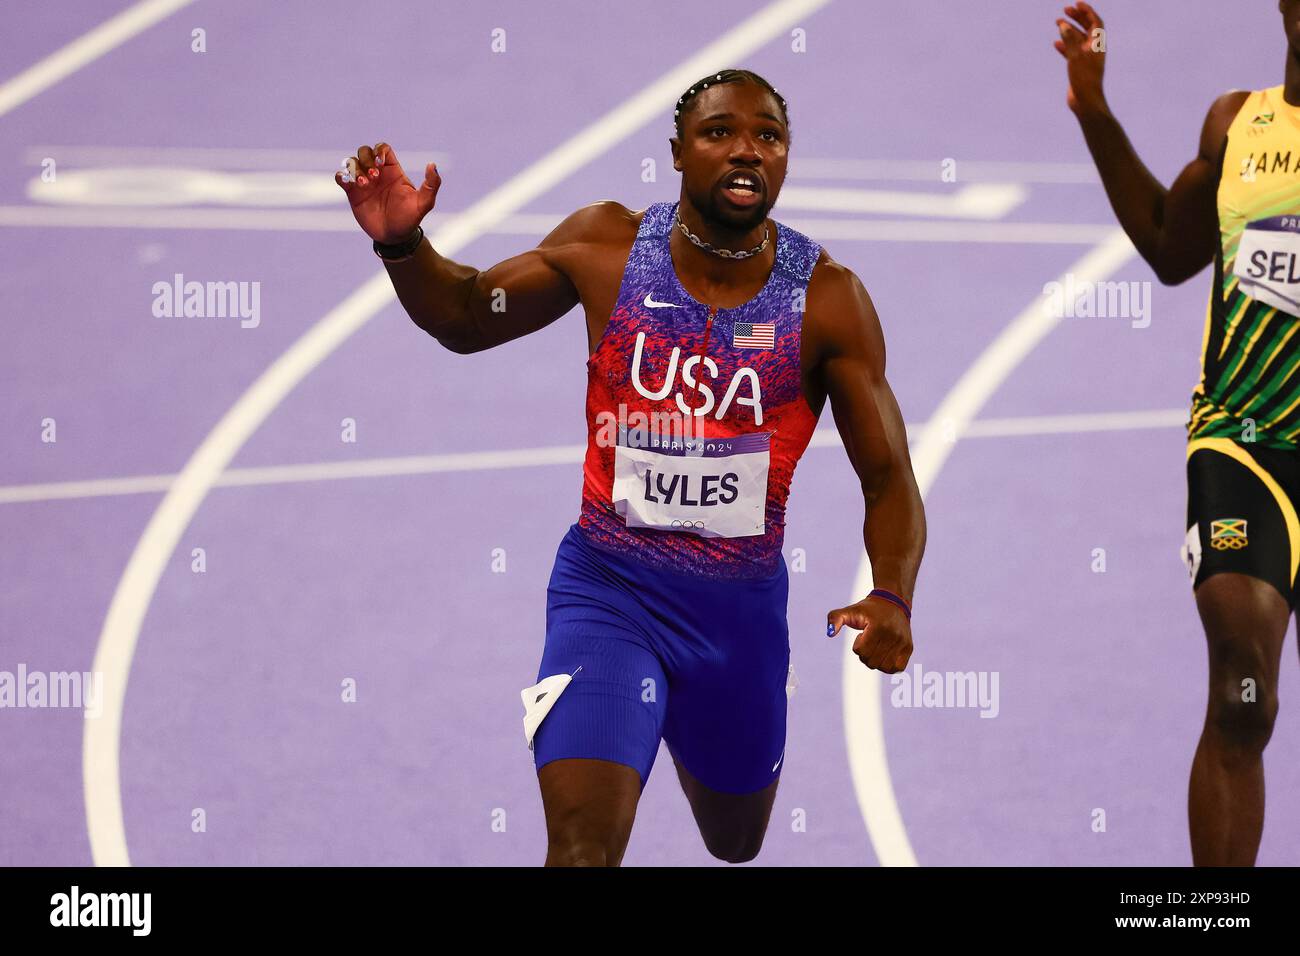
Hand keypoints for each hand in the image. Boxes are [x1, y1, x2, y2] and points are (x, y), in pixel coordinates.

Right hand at [335, 142, 440, 243]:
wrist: (394, 237)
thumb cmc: (410, 219)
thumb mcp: (424, 203)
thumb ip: (431, 185)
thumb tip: (432, 165)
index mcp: (393, 171)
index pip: (383, 148)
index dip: (379, 151)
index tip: (381, 164)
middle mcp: (377, 173)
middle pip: (365, 151)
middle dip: (366, 160)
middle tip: (373, 178)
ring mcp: (364, 182)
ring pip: (352, 162)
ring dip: (355, 169)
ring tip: (363, 185)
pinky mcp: (352, 193)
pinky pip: (341, 177)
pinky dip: (341, 176)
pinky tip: (348, 184)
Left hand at [828, 596, 912, 673]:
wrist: (893, 602)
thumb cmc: (868, 609)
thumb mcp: (850, 611)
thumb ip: (835, 619)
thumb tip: (829, 634)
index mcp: (878, 626)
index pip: (861, 651)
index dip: (857, 645)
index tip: (863, 634)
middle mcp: (893, 635)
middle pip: (871, 662)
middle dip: (865, 655)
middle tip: (869, 642)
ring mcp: (902, 642)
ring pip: (884, 667)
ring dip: (876, 661)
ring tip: (877, 648)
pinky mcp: (909, 647)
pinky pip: (897, 668)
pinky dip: (889, 666)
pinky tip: (885, 655)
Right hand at [1054, 2, 1107, 116]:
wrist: (1086, 101)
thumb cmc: (1084, 79)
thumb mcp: (1075, 56)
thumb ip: (1069, 39)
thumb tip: (1063, 24)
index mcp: (1097, 44)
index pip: (1095, 22)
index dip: (1087, 11)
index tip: (1076, 3)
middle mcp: (1093, 49)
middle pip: (1087, 28)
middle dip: (1077, 18)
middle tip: (1065, 11)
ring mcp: (1086, 58)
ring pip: (1077, 39)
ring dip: (1069, 30)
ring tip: (1057, 23)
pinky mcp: (1078, 67)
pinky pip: (1071, 52)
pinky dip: (1064, 45)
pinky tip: (1055, 43)